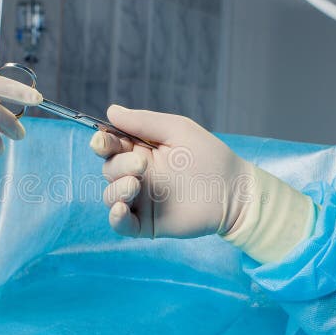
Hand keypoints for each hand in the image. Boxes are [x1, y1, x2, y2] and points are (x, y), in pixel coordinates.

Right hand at [89, 105, 251, 238]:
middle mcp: (137, 175)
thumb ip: (143, 121)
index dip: (102, 142)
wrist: (233, 190)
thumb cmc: (209, 155)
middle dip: (119, 165)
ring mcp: (140, 200)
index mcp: (141, 150)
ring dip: (117, 189)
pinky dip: (115, 217)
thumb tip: (110, 111)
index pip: (111, 145)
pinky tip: (121, 209)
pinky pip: (120, 223)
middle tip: (142, 164)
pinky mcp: (146, 223)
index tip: (103, 140)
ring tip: (135, 185)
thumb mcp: (177, 130)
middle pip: (109, 169)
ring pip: (110, 195)